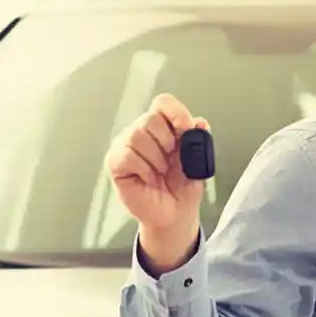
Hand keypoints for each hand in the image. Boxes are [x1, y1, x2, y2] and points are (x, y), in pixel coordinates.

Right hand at [105, 94, 209, 271]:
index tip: (186, 130)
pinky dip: (144, 169)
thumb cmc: (183, 186)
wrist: (175, 214)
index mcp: (163, 126)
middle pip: (150, 118)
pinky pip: (127, 156)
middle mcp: (141, 130)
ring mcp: (125, 145)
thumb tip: (200, 122)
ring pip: (137, 135)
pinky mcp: (115, 162)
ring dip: (156, 160)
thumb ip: (200, 141)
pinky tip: (148, 179)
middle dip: (167, 143)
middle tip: (170, 163)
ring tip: (159, 173)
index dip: (176, 113)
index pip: (163, 102)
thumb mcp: (199, 161)